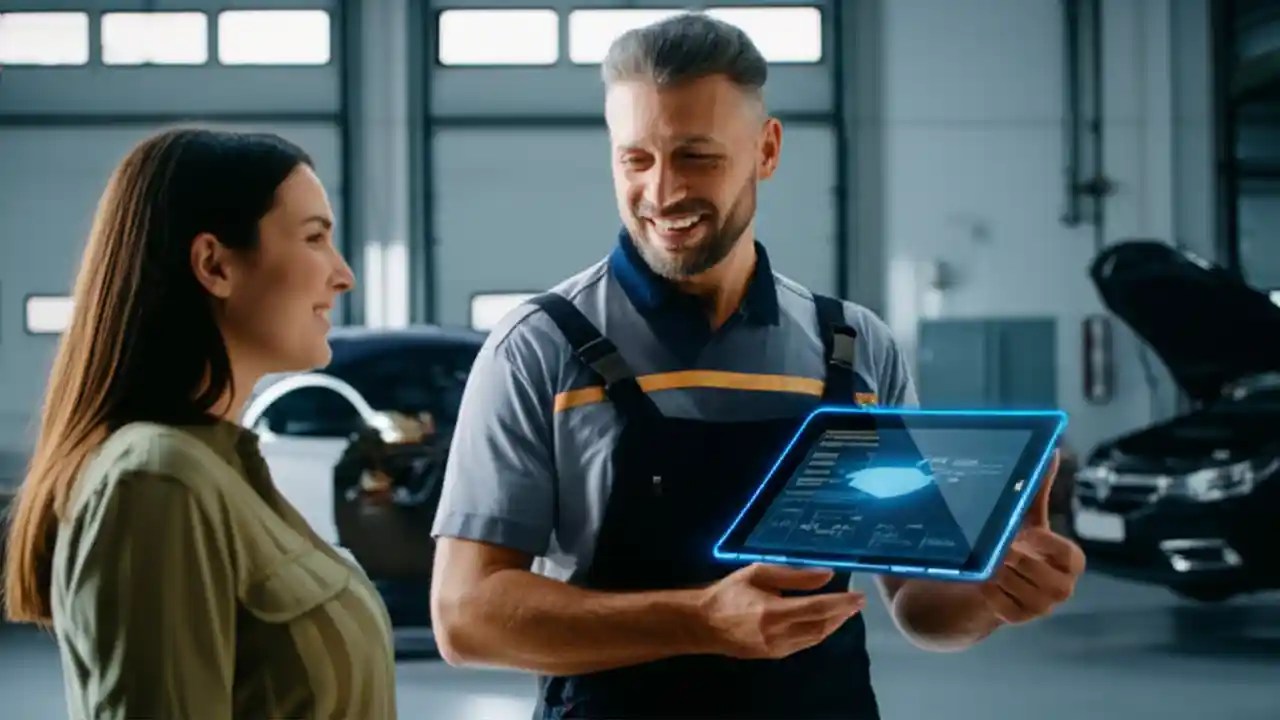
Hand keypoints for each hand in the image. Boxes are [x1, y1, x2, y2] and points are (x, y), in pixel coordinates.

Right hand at [698, 563, 865, 659]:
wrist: (703, 624)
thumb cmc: (729, 593)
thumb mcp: (758, 573)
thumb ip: (793, 575)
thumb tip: (826, 575)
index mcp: (773, 611)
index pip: (817, 608)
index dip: (841, 603)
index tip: (859, 597)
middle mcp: (778, 634)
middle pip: (821, 626)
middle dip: (841, 615)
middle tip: (856, 603)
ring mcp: (776, 648)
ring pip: (815, 638)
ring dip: (833, 625)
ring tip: (844, 611)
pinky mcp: (773, 655)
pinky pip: (804, 644)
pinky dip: (818, 632)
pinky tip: (822, 622)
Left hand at [978, 451, 1085, 624]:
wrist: (991, 580)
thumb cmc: (1016, 543)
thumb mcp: (1027, 518)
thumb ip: (1038, 489)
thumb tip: (1049, 451)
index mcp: (1070, 562)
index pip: (1070, 556)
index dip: (1046, 546)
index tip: (1025, 535)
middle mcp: (1062, 588)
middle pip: (1040, 574)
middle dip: (1015, 558)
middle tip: (998, 547)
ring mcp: (1041, 608)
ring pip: (1018, 588)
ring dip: (998, 573)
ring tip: (988, 561)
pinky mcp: (1018, 619)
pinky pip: (1001, 605)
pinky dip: (989, 590)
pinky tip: (982, 580)